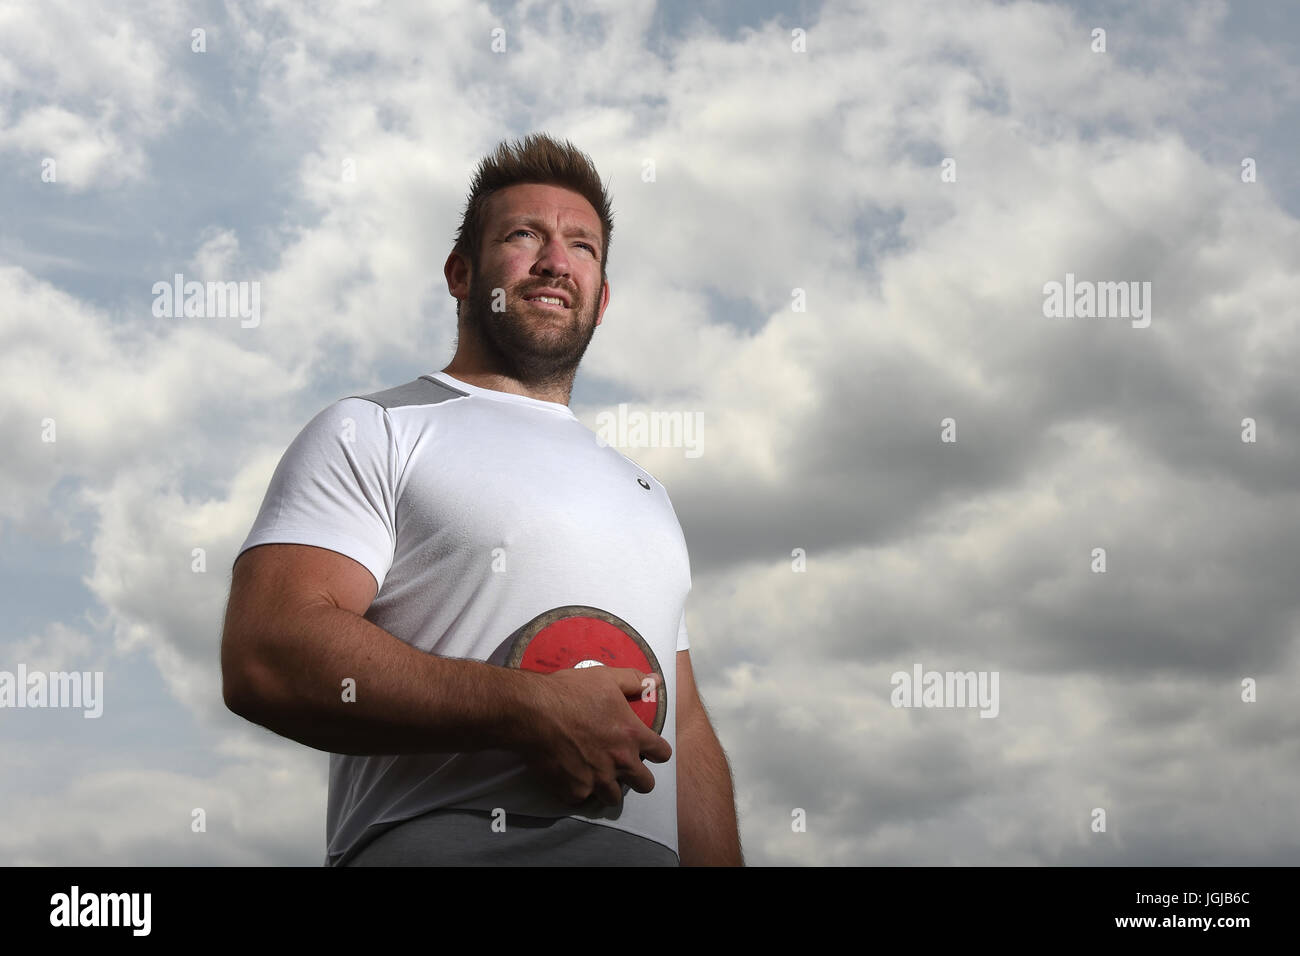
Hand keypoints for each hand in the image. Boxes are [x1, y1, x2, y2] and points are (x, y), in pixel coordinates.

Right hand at [517, 666, 671, 807]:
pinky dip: (577, 789)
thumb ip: (634, 681)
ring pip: (614, 798)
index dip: (657, 751)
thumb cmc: (568, 692)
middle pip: (645, 785)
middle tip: (622, 766)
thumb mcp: (605, 678)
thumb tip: (656, 680)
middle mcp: (619, 762)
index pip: (662, 754)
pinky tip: (569, 774)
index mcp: (631, 735)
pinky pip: (582, 798)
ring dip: (608, 787)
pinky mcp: (573, 791)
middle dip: (637, 777)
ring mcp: (597, 780)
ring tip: (596, 774)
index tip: (648, 750)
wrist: (531, 711)